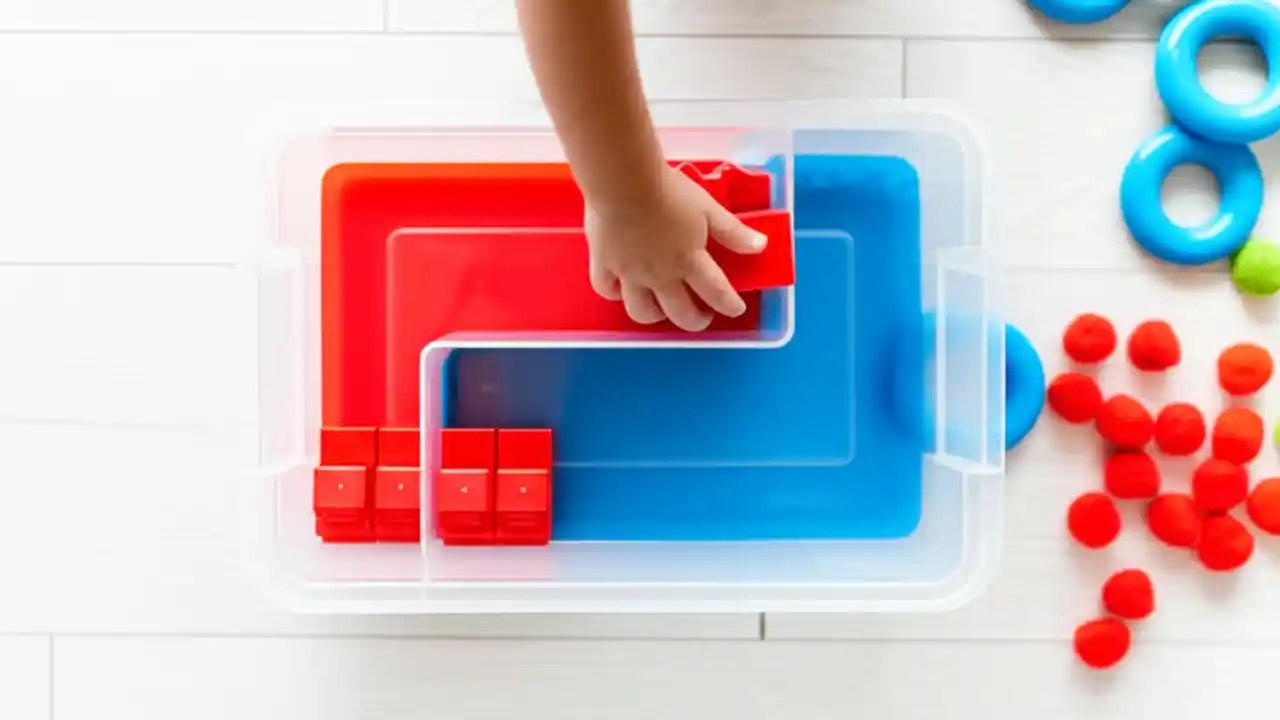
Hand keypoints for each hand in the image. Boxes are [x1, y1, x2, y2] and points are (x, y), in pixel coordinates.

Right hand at [585, 165, 767, 331]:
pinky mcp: (604, 264)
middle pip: (679, 313)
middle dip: (694, 320)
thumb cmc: (669, 191)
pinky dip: (615, 293)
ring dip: (654, 315)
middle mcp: (660, 275)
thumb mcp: (708, 208)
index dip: (729, 305)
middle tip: (700, 316)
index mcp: (689, 261)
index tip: (735, 308)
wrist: (623, 180)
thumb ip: (733, 231)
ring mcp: (630, 273)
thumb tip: (761, 245)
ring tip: (660, 307)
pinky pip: (607, 289)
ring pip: (641, 311)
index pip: (716, 293)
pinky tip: (621, 287)